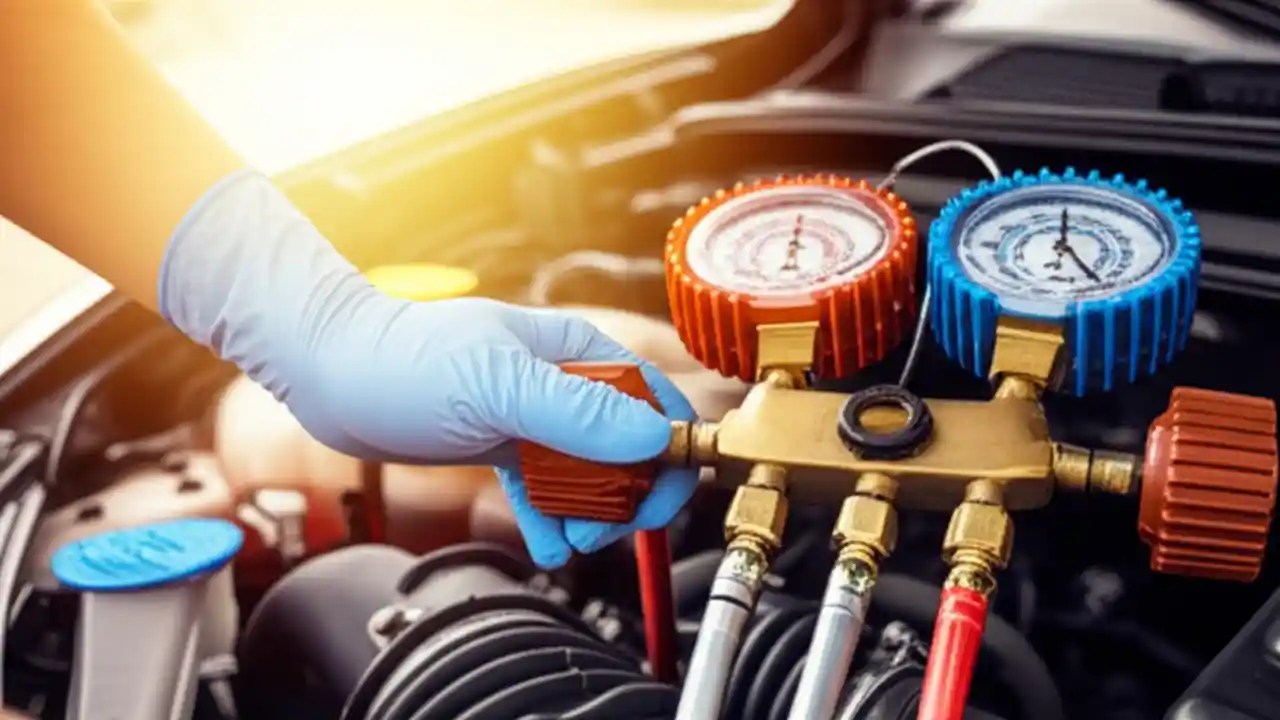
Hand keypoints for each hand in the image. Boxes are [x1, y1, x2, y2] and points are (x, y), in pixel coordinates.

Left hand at [295, 297, 698, 566]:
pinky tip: (548, 544)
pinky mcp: (508, 443)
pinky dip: (553, 519)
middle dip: (625, 496)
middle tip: (598, 529)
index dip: (669, 452)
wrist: (330, 373)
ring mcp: (537, 415)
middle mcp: (566, 383)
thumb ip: (574, 414)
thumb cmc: (403, 360)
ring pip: (592, 474)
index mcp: (578, 352)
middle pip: (631, 446)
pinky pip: (549, 488)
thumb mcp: (496, 387)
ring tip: (567, 539)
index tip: (655, 498)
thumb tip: (651, 439)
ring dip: (590, 514)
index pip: (656, 402)